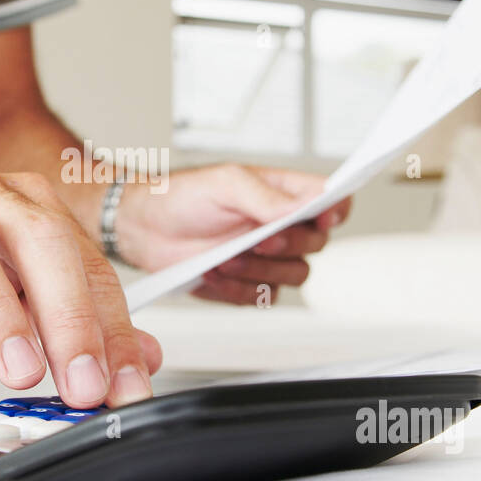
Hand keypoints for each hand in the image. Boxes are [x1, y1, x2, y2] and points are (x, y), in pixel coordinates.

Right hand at [0, 165, 161, 406]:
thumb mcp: (10, 291)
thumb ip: (74, 321)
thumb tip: (137, 362)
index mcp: (26, 205)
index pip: (85, 263)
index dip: (110, 328)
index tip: (122, 386)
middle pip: (39, 238)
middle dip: (68, 314)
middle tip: (81, 381)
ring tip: (19, 373)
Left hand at [116, 164, 350, 304]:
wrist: (143, 229)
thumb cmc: (181, 196)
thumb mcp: (224, 183)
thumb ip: (266, 196)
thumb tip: (305, 204)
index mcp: (283, 193)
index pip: (332, 200)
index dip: (336, 211)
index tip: (321, 219)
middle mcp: (280, 225)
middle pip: (317, 245)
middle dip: (286, 246)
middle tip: (257, 240)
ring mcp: (267, 257)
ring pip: (295, 276)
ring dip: (259, 269)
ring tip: (224, 256)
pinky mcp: (248, 283)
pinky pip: (262, 297)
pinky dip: (237, 287)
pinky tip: (213, 271)